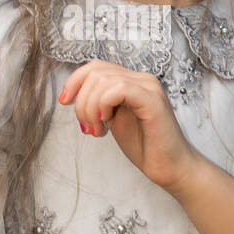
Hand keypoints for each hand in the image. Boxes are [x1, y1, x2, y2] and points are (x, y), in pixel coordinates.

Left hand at [58, 58, 198, 194]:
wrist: (170, 167)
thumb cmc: (145, 146)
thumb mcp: (113, 119)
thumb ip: (99, 102)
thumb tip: (74, 94)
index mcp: (132, 82)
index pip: (96, 66)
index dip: (75, 80)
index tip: (64, 101)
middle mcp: (142, 79)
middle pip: (96, 71)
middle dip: (81, 100)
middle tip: (87, 127)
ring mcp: (149, 87)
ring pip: (103, 80)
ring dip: (90, 107)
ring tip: (97, 130)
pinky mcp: (152, 100)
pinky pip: (119, 89)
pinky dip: (103, 104)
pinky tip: (106, 122)